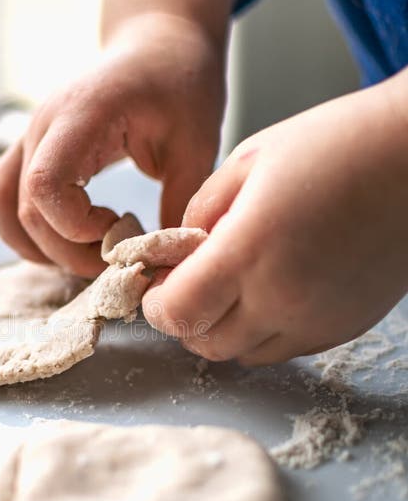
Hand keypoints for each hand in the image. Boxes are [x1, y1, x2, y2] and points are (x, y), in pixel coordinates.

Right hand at [0, 0, 239, 276]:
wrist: (157, 44)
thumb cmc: (181, 84)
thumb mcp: (197, 144)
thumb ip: (182, 201)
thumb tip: (171, 262)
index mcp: (81, 115)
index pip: (46, 187)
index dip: (78, 228)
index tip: (123, 231)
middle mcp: (42, 124)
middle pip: (26, 209)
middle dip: (70, 250)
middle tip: (119, 259)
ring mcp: (29, 135)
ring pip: (3, 207)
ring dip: (41, 245)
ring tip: (91, 254)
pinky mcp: (29, 148)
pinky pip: (3, 197)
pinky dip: (27, 230)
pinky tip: (71, 240)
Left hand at [143, 70, 407, 363]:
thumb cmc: (338, 145)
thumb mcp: (250, 160)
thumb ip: (201, 211)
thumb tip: (180, 253)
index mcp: (249, 251)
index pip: (177, 312)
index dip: (156, 304)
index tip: (157, 283)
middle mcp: (282, 298)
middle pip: (205, 344)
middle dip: (184, 319)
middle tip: (187, 285)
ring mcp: (317, 320)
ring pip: (243, 355)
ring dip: (223, 330)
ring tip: (231, 287)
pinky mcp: (344, 328)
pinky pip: (284, 349)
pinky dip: (263, 331)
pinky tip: (272, 291)